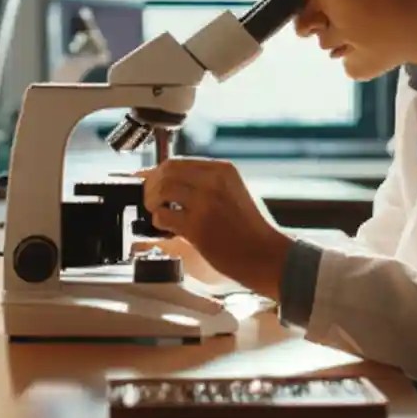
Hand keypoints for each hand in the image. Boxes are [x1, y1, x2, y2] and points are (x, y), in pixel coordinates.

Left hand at [135, 157, 290, 296]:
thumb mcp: (235, 193)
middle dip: (150, 185)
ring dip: (152, 202)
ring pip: (161, 189)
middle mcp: (214, 181)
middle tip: (148, 200)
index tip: (148, 181)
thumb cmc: (253, 230)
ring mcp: (206, 202)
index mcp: (223, 170)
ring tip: (156, 212)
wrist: (268, 255)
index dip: (157, 172)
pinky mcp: (198, 226)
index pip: (178, 162)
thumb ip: (208, 185)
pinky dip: (158, 221)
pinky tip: (166, 228)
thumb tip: (173, 184)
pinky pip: (164, 215)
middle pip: (166, 171)